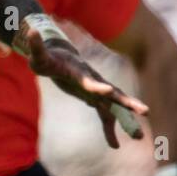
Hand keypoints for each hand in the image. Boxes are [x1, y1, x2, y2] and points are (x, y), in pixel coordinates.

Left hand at [25, 29, 148, 148]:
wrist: (60, 57)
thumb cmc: (47, 57)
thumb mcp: (39, 54)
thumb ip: (36, 45)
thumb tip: (31, 30)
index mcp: (79, 72)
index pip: (89, 80)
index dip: (97, 86)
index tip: (108, 91)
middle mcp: (93, 81)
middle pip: (112, 94)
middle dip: (127, 103)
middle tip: (145, 111)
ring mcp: (96, 90)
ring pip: (114, 107)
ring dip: (126, 120)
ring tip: (139, 136)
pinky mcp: (95, 98)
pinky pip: (105, 116)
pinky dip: (109, 130)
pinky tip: (114, 145)